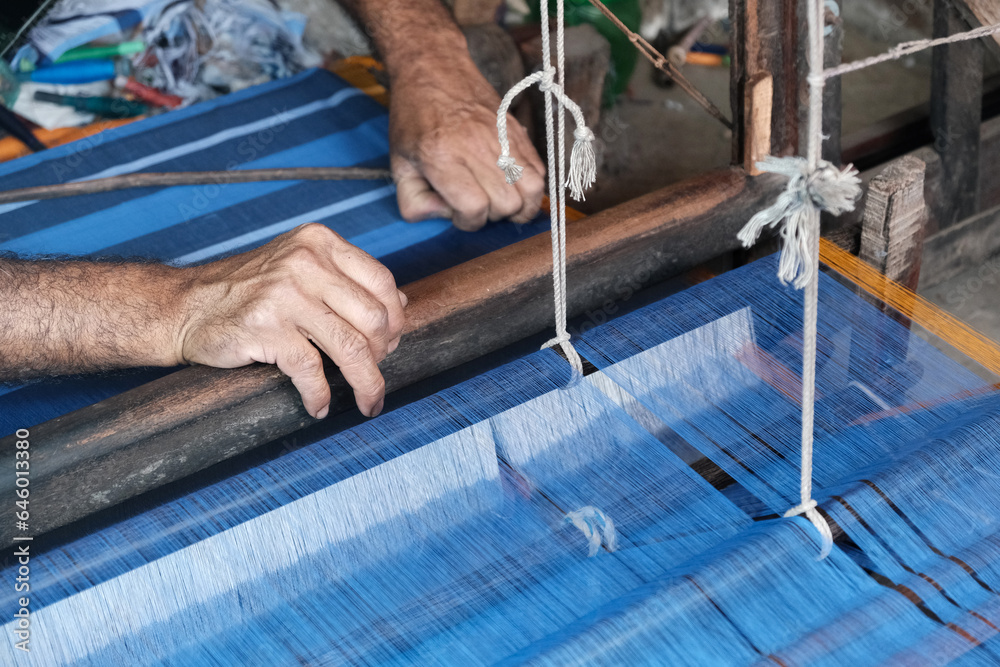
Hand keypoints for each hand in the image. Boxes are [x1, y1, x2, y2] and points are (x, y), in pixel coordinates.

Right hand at [177, 223, 405, 418]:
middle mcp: (305, 263)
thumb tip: (400, 306)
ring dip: (366, 383)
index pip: (382, 282)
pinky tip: (320, 405)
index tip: (391, 343)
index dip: (395, 319)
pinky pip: (312, 371)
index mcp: (319, 243)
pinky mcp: (265, 328)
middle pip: (373, 318)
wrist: (185, 306)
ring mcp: (285, 295)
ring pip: (351, 348)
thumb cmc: (248, 291)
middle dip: (383, 354)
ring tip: (368, 402)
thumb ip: (345, 279)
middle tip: (374, 372)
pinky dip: (321, 396)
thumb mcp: (299, 266)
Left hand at [389, 58, 545, 230]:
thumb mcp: (398, 164)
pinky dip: (531, 186)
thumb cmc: (413, 118)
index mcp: (441, 156)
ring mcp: (501, 137)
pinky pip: (540, 170)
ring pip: (532, 190)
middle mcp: (475, 146)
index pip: (473, 208)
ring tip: (503, 201)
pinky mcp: (518, 130)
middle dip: (493, 215)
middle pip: (506, 204)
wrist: (434, 68)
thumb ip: (413, 202)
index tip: (459, 213)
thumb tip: (444, 217)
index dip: (468, 221)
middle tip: (479, 203)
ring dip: (520, 205)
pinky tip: (512, 184)